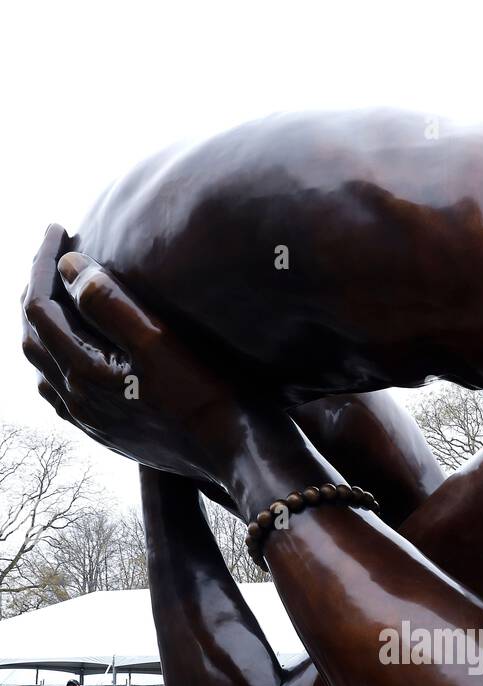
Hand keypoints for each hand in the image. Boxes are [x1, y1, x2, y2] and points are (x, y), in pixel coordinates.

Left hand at [21, 225, 257, 497]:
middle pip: (34, 338)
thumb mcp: (158, 341)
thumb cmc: (207, 394)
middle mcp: (80, 403)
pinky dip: (59, 363)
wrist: (238, 452)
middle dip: (39, 291)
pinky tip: (75, 354)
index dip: (43, 263)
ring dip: (46, 329)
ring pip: (45, 369)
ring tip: (62, 297)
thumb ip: (108, 302)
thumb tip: (68, 266)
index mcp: (84, 374)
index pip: (40, 309)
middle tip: (55, 256)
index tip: (58, 228)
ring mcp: (94, 423)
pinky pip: (64, 396)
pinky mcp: (112, 435)